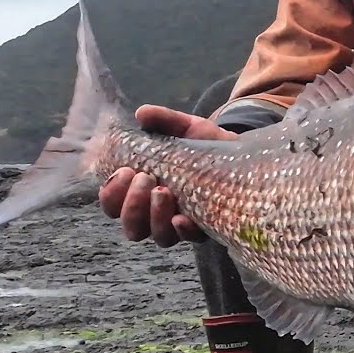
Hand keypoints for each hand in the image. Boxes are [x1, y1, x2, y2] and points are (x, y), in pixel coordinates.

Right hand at [99, 104, 237, 246]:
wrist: (242, 154)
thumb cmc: (206, 143)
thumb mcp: (185, 128)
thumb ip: (164, 120)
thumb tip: (141, 113)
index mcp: (143, 190)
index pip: (113, 204)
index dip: (111, 193)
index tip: (124, 170)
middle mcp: (157, 213)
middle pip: (131, 226)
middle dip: (132, 204)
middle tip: (146, 178)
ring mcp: (180, 223)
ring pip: (156, 236)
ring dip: (153, 216)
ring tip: (164, 191)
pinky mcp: (205, 228)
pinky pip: (188, 239)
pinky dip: (181, 230)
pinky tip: (182, 217)